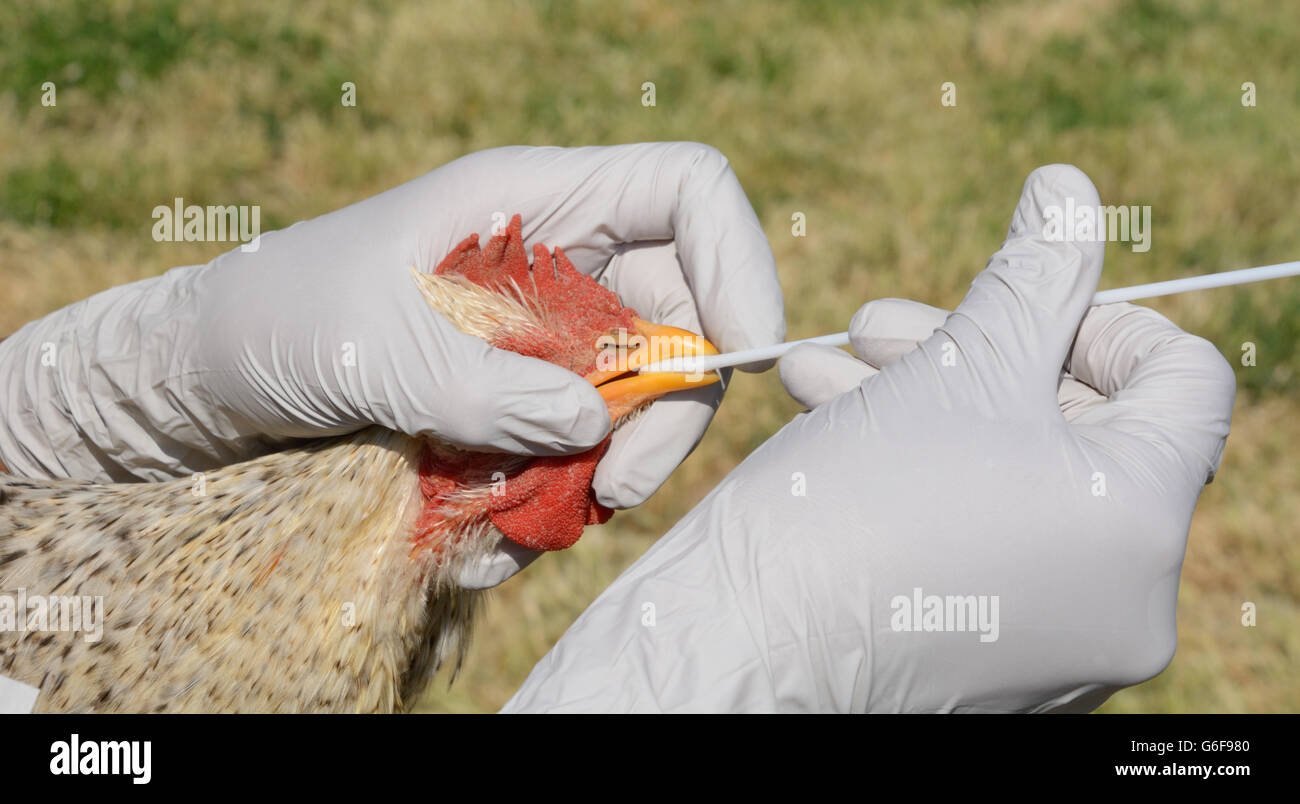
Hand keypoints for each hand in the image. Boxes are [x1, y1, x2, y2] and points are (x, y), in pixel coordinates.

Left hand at [0, 143, 783, 509]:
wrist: (213, 376)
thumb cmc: (279, 320)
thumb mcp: (376, 349)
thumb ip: (488, 390)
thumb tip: (595, 429)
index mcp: (536, 200)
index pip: (687, 193)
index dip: (738, 260)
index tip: (741, 356)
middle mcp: (559, 260)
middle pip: (681, 314)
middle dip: (669, 406)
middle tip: (620, 486)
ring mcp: (544, 333)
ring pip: (635, 396)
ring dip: (605, 467)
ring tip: (528, 520)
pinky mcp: (521, 397)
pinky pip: (577, 448)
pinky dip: (552, 496)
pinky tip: (488, 531)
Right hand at [501, 165, 1235, 711]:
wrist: (741, 651)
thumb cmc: (846, 511)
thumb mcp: (953, 367)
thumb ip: (1033, 273)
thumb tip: (1069, 187)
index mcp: (1140, 523)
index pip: (1186, 381)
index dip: (1103, 315)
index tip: (1017, 302)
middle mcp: (1123, 596)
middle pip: (1086, 427)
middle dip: (979, 352)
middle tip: (884, 323)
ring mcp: (1062, 635)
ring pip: (1020, 478)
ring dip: (928, 402)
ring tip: (830, 366)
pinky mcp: (999, 654)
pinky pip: (988, 536)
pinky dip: (925, 474)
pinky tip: (832, 420)